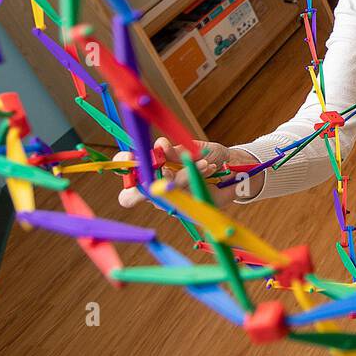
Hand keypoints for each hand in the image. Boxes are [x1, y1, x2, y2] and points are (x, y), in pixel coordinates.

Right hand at [115, 136, 259, 209]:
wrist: (233, 169)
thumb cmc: (206, 157)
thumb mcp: (191, 149)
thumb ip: (174, 150)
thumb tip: (160, 145)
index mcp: (150, 170)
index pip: (125, 170)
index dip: (122, 165)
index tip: (131, 157)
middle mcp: (153, 190)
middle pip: (131, 196)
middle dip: (144, 183)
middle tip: (162, 171)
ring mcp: (168, 202)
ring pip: (163, 193)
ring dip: (183, 176)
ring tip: (204, 163)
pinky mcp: (186, 210)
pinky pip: (185, 196)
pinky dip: (197, 178)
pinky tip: (209, 167)